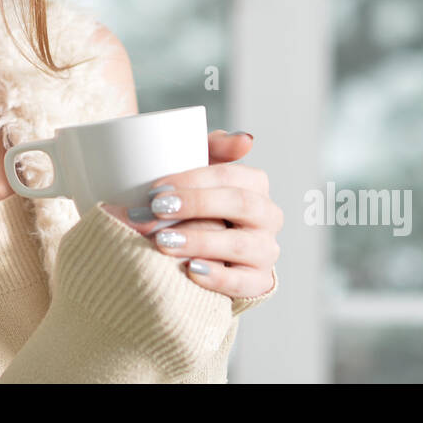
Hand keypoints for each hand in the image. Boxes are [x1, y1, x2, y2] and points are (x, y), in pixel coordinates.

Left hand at [101, 130, 279, 300]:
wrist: (197, 253)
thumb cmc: (194, 204)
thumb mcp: (199, 173)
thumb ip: (214, 147)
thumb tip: (246, 140)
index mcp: (255, 185)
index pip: (231, 175)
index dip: (194, 179)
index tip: (156, 188)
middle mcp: (267, 216)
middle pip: (241, 203)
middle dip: (197, 204)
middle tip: (156, 209)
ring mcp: (265, 251)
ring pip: (242, 244)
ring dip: (200, 240)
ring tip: (163, 242)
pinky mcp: (258, 283)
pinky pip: (244, 282)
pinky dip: (217, 277)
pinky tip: (191, 270)